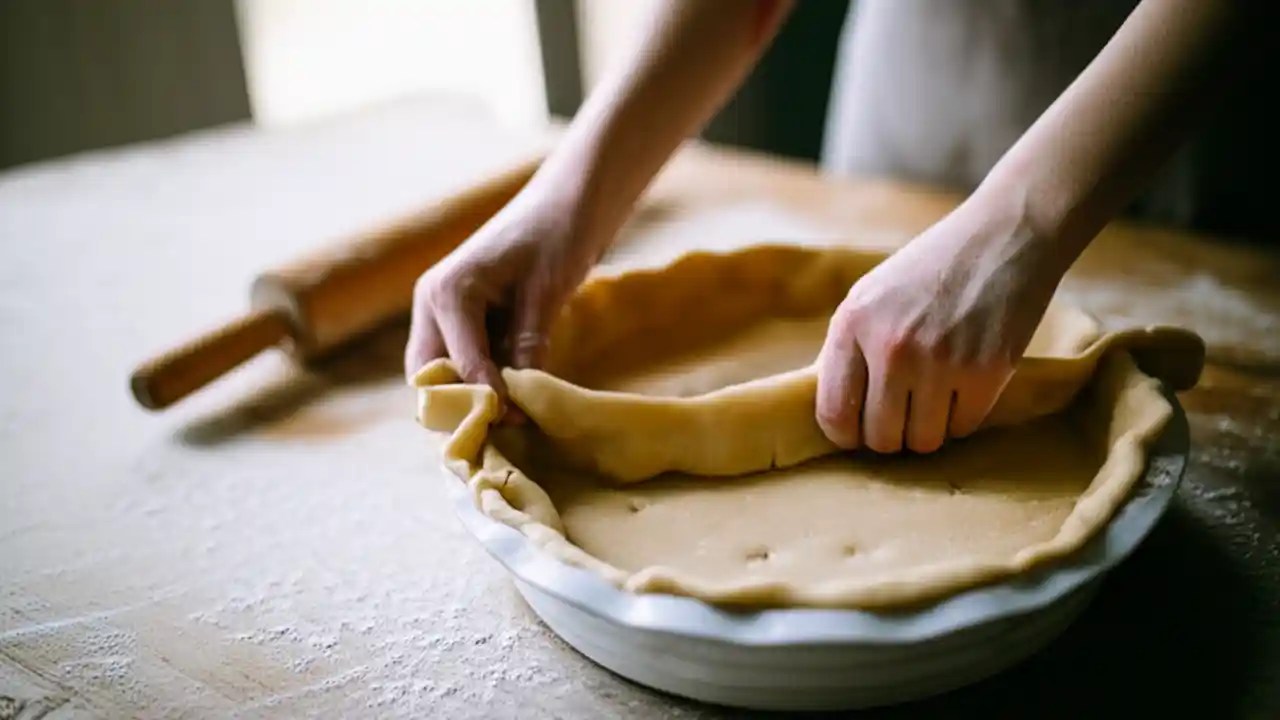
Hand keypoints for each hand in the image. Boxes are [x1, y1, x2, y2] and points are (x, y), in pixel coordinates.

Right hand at [404, 181, 601, 409]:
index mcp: (447, 292)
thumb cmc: (558, 236)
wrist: (568, 203)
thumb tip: (517, 400)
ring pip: (438, 372)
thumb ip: (527, 344)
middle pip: (429, 376)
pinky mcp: (460, 318)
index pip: (459, 365)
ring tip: (506, 419)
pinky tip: (509, 398)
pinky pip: (458, 360)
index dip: (488, 397)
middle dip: (459, 405)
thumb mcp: (547, 293)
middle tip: (502, 428)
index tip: (519, 420)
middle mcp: (432, 303)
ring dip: (467, 396)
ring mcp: (442, 311)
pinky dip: (478, 381)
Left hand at [815, 199, 1065, 452]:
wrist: (1007, 236)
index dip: (846, 435)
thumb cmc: (934, 268)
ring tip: (935, 396)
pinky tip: (965, 383)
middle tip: (904, 414)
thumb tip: (836, 412)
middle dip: (892, 435)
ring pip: (923, 441)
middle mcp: (891, 347)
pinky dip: (963, 415)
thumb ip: (850, 348)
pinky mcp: (986, 373)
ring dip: (929, 428)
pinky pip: (963, 427)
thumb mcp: (872, 295)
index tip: (858, 434)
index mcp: (853, 323)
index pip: (834, 413)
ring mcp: (940, 362)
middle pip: (881, 438)